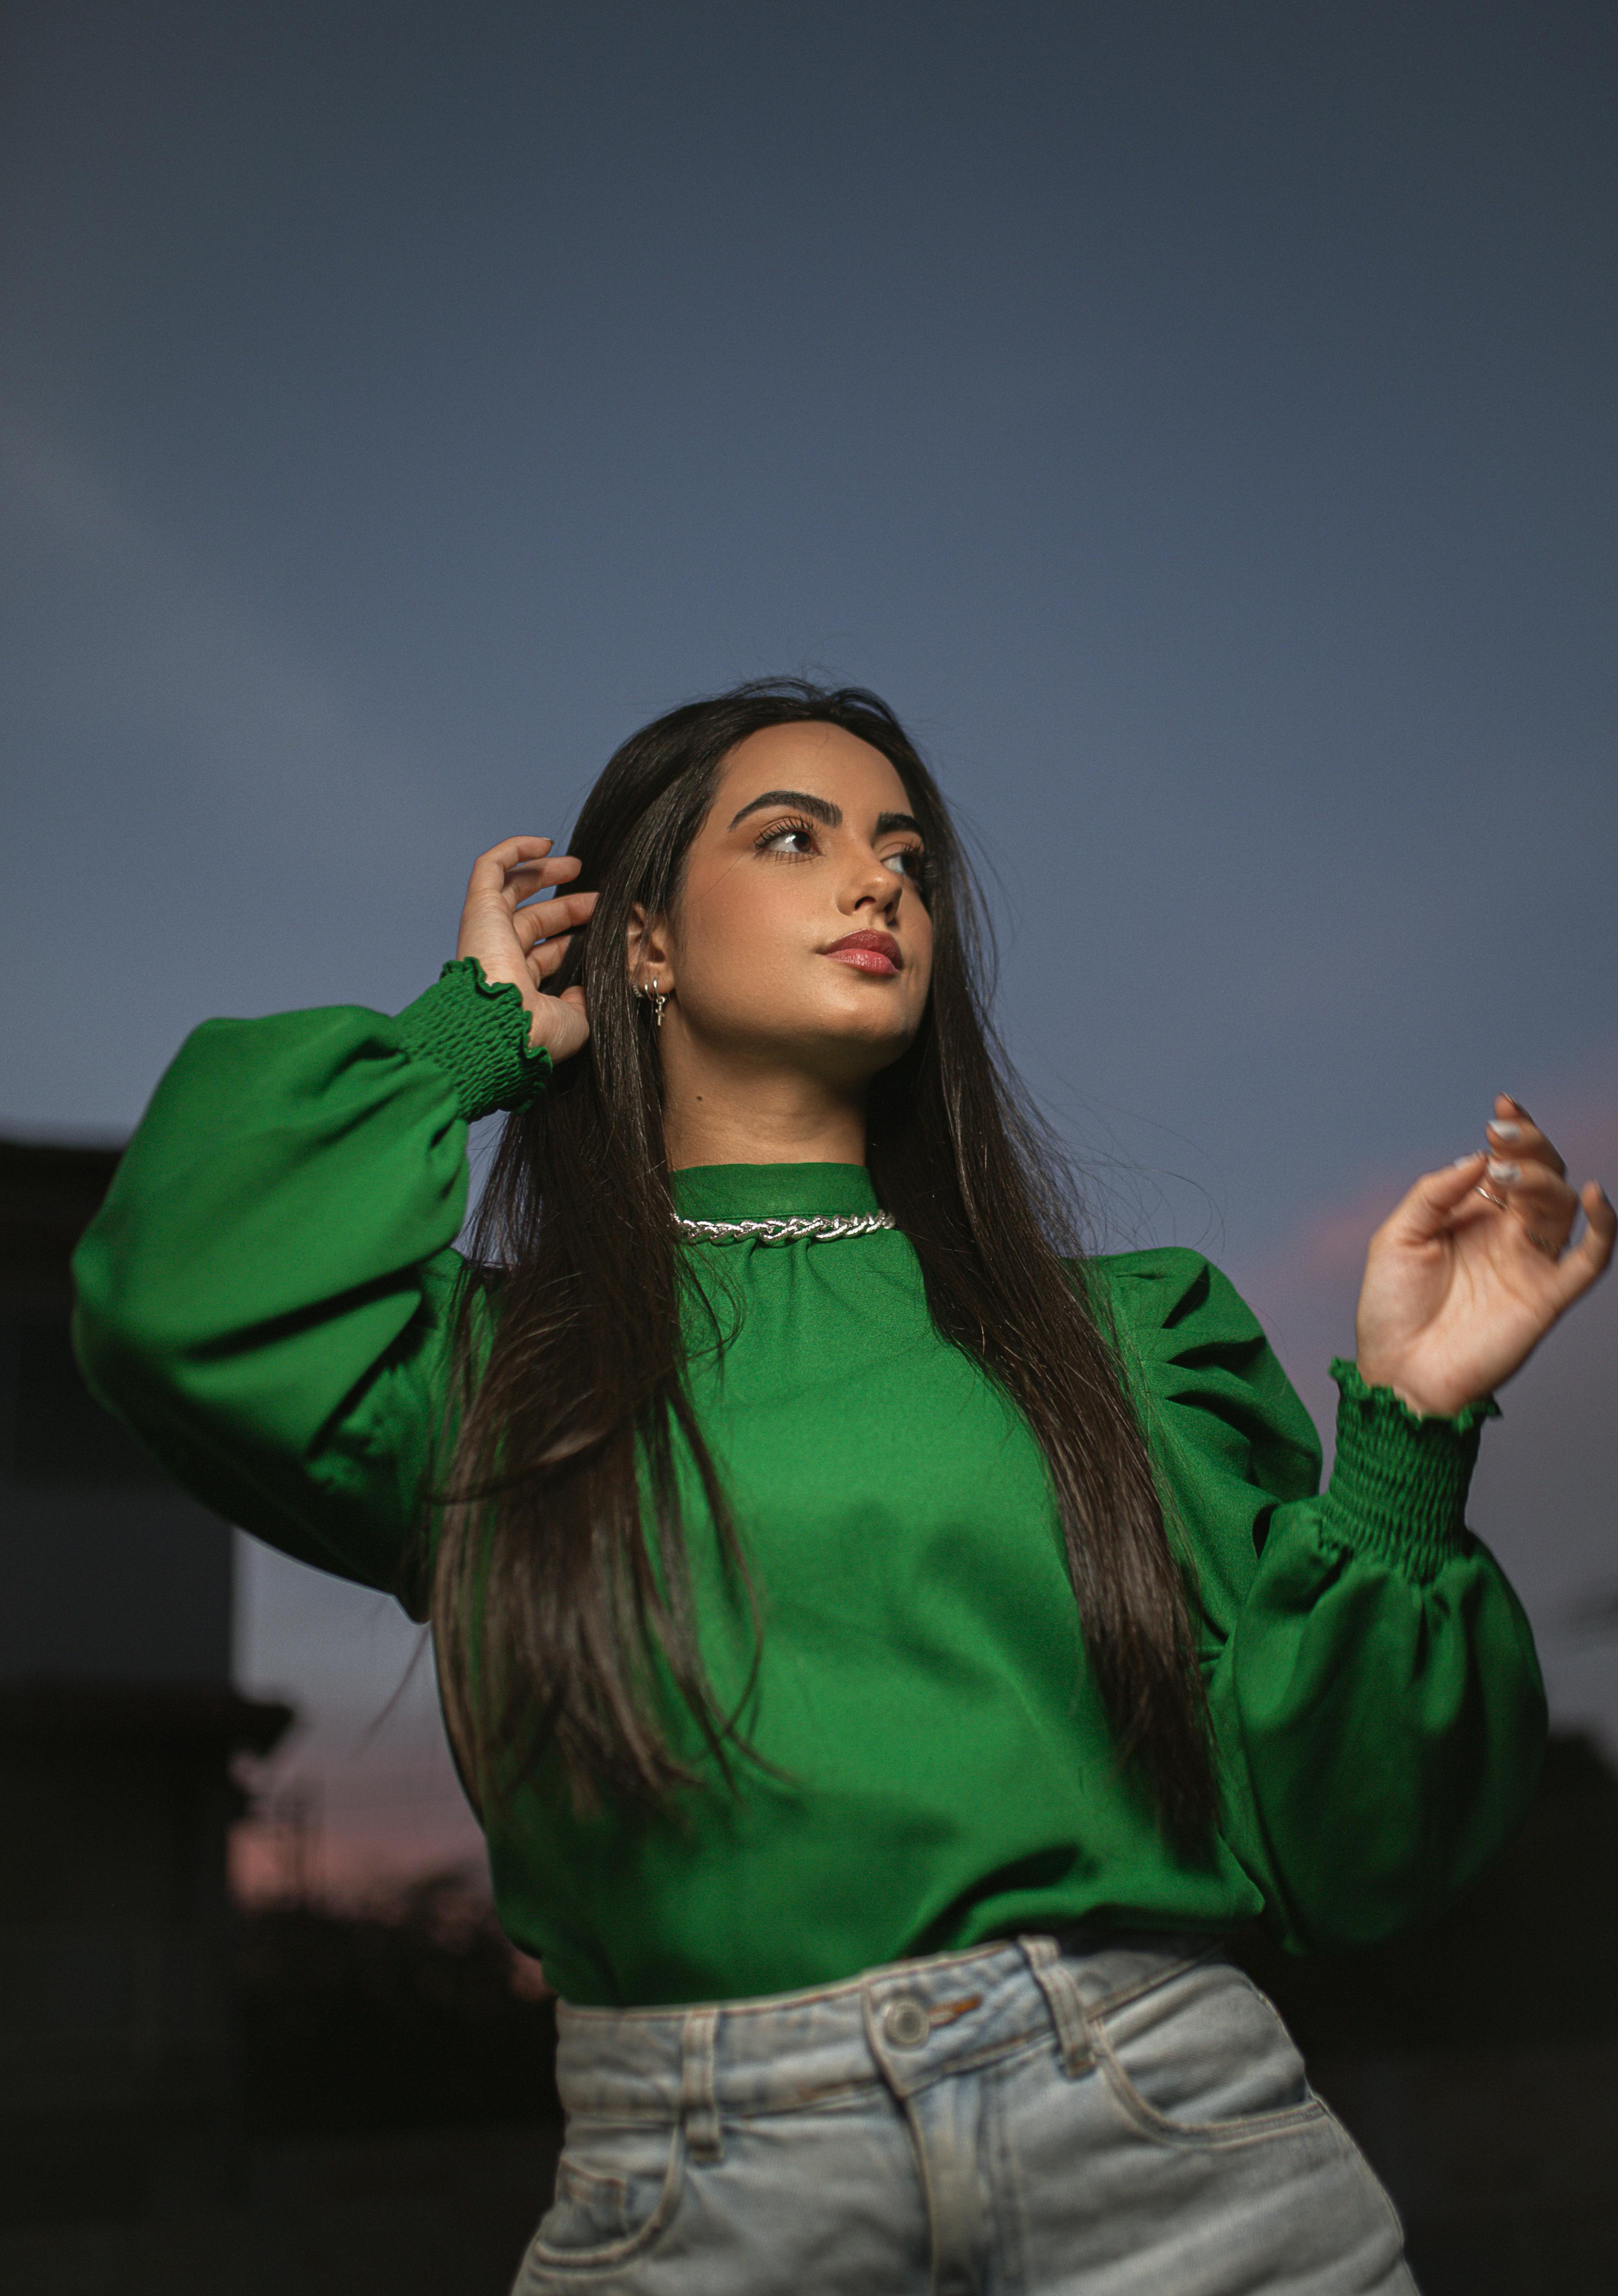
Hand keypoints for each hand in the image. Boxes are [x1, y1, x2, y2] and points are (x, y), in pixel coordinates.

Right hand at [455, 837, 597, 1063]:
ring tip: (577, 865)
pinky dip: (514, 851)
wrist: (508, 1029)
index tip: (607, 927)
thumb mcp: (577, 1020)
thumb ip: (584, 1001)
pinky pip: (489, 868)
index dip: (575, 936)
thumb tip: (591, 987)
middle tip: (599, 897)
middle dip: (567, 906)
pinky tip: (544, 843)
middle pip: (534, 921)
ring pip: (513, 891)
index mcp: (520, 986)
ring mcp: (487, 932)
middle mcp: (501, 958)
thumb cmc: (539, 1033)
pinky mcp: (478, 910)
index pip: (547, 953)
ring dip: (544, 874)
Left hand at [1355, 1095, 1614, 1416]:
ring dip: (1542, 1180)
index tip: (1501, 1107)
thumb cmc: (1390, 1310)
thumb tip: (1477, 1158)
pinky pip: (1590, 1259)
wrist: (1398, 1374)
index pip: (1505, 1164)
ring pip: (1561, 1207)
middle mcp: (1507, 1235)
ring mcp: (1530, 1264)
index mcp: (1472, 1216)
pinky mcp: (1548, 1297)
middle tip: (1501, 1135)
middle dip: (1529, 1148)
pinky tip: (1594, 1194)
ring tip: (1507, 1174)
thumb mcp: (1397, 1238)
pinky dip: (1603, 1226)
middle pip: (1540, 1177)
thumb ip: (1433, 1194)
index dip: (1512, 1134)